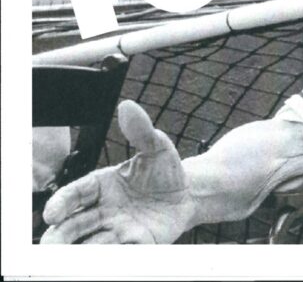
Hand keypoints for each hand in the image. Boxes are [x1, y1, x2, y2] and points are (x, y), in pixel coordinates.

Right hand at [40, 100, 193, 243]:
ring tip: (74, 257)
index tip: (51, 213)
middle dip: (59, 237)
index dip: (61, 203)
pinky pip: (120, 255)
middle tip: (50, 246)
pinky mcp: (137, 246)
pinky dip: (112, 258)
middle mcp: (103, 211)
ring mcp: (118, 230)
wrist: (188, 192)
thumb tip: (127, 107)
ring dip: (81, 252)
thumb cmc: (165, 170)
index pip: (75, 194)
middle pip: (72, 227)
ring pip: (91, 244)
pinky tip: (110, 259)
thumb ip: (141, 131)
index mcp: (101, 185)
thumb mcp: (157, 147)